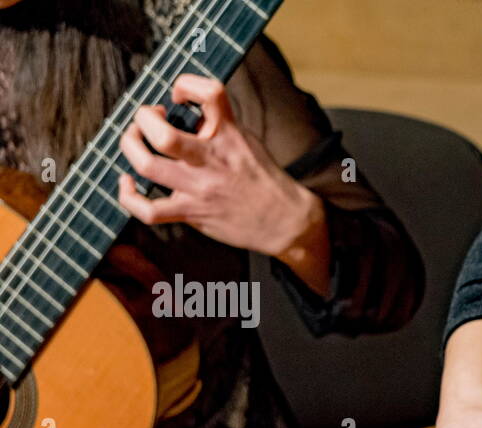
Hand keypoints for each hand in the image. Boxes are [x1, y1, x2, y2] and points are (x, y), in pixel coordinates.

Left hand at [116, 75, 325, 268]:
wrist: (286, 221)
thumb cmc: (264, 179)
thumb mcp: (247, 141)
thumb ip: (217, 125)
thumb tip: (185, 110)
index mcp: (229, 136)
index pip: (210, 93)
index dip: (186, 84)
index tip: (179, 94)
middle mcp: (212, 160)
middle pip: (162, 136)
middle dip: (142, 120)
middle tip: (148, 119)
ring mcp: (199, 189)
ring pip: (147, 167)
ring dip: (130, 148)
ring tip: (135, 143)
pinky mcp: (192, 213)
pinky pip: (149, 211)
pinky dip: (129, 196)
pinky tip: (128, 184)